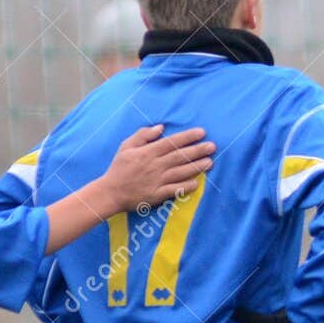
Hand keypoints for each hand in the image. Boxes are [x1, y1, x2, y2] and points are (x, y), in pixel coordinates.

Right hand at [97, 125, 215, 215]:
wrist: (110, 192)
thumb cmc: (119, 168)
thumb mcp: (126, 146)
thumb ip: (143, 135)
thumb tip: (161, 127)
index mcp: (148, 152)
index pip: (172, 142)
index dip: (188, 137)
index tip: (202, 132)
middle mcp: (155, 165)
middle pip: (180, 156)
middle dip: (197, 150)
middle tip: (213, 146)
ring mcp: (157, 181)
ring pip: (180, 172)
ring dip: (196, 167)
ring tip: (210, 162)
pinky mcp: (157, 195)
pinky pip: (174, 190)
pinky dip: (185, 187)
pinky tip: (196, 183)